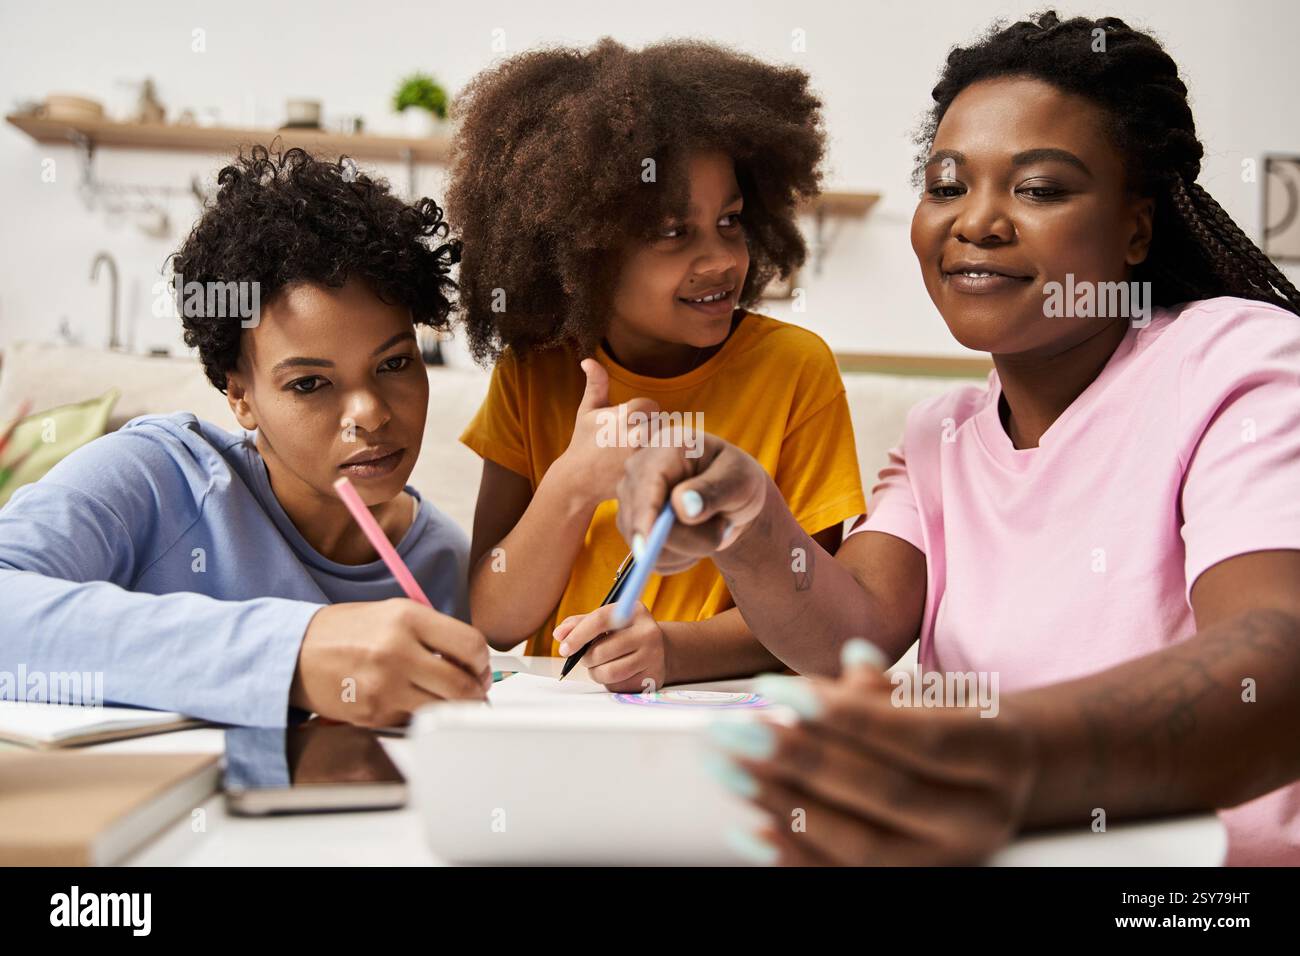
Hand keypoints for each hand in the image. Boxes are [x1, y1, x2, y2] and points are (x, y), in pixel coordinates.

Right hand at [291, 599, 491, 727]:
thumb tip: (472, 660)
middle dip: (475, 692)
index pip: (470, 645)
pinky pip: (413, 720)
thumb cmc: (345, 631)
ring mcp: (384, 685)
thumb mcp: (392, 612)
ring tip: (449, 700)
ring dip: (453, 709)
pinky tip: (408, 701)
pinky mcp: (372, 713)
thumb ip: (433, 631)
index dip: (482, 662)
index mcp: (407, 617)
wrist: (293, 653)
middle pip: (462, 684)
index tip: (480, 668)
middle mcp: (397, 649)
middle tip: (475, 692)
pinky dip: (419, 715)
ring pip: (442, 709)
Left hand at [553, 601, 668, 692]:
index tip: (564, 648)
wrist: (659, 649)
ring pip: (609, 672)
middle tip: (584, 658)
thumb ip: (580, 624)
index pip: (600, 621)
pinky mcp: (653, 677)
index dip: (577, 636)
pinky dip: (609, 682)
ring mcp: (653, 656)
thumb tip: (559, 635)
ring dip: (595, 673)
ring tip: (597, 666)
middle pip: (602, 651)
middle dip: (585, 658)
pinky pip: (619, 686)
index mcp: (634, 611)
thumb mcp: (606, 620)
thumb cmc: (625, 633)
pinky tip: (615, 673)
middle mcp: (648, 632)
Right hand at [558, 359, 659, 503]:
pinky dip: (655, 462)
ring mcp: (645, 454)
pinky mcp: (648, 472)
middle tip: (629, 442)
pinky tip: (640, 467)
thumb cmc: (583, 442)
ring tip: (634, 454)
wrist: (577, 481)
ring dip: (654, 446)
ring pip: (664, 442)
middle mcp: (639, 433)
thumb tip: (588, 360)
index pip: (651, 406)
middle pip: (661, 423)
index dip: (640, 415)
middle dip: (648, 430)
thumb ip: (595, 384)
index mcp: (628, 413)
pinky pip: (663, 461)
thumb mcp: (587, 411)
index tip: (626, 426)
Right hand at [615, 432, 768, 574]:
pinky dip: (681, 557)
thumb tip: (682, 506)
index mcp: (665, 448)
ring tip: (710, 526)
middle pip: (643, 517)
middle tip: (722, 529)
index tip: (647, 545)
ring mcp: (631, 500)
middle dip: (687, 537)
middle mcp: (638, 471)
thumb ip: (713, 490)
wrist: (730, 498)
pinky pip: (654, 558)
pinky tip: (696, 539)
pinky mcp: (632, 527)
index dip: (644, 513)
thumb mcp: (739, 479)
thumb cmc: (737, 480)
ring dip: (688, 547)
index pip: (646, 482)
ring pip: (648, 544)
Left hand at [710, 641, 1037, 864]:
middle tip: (736, 730)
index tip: (773, 688)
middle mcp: (982, 818)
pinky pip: (845, 880)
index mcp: (997, 753)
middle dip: (802, 758)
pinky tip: (746, 827)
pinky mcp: (914, 885)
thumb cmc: (954, 724)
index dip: (844, 714)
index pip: (917, 735)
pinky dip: (793, 855)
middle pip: (886, 791)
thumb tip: (848, 660)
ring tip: (728, 768)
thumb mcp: (937, 695)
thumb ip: (885, 686)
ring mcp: (949, 862)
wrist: (1000, 784)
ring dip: (784, 805)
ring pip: (862, 844)